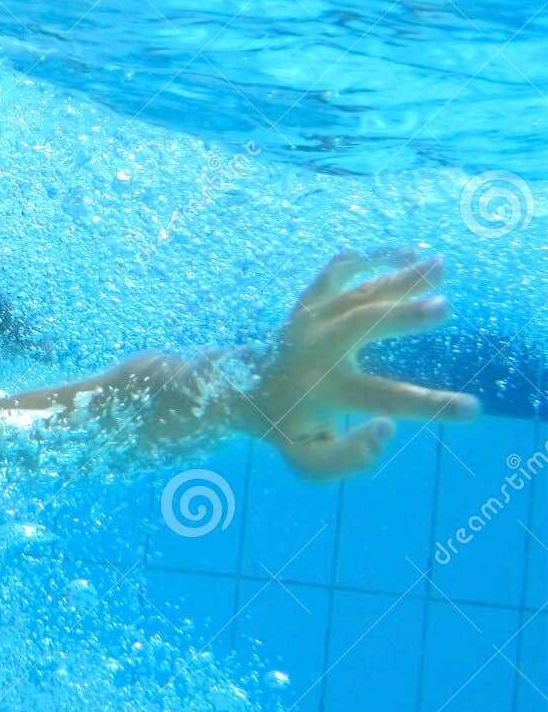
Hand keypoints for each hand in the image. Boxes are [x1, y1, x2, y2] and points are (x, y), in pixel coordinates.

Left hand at [240, 248, 480, 480]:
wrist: (238, 389)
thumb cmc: (285, 427)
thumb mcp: (307, 459)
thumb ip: (346, 458)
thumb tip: (387, 430)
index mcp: (322, 391)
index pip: (383, 400)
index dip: (429, 406)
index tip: (473, 410)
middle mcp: (315, 349)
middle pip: (359, 325)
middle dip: (401, 316)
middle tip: (443, 308)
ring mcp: (309, 319)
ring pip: (358, 291)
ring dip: (400, 277)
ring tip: (441, 264)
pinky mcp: (309, 299)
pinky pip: (339, 271)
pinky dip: (372, 258)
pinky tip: (408, 252)